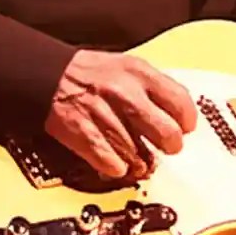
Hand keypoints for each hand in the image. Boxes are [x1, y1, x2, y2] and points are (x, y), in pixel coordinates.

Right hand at [44, 50, 197, 179]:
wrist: (49, 75)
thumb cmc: (92, 73)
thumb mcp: (128, 67)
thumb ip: (154, 87)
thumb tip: (179, 115)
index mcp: (139, 73)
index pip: (181, 102)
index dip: (187, 121)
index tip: (185, 128)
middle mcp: (125, 94)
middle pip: (167, 133)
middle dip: (171, 145)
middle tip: (166, 146)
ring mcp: (105, 117)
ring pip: (141, 155)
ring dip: (142, 161)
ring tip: (139, 156)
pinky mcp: (85, 137)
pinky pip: (114, 165)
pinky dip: (117, 167)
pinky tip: (116, 160)